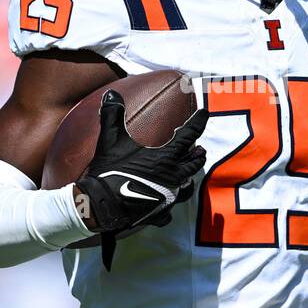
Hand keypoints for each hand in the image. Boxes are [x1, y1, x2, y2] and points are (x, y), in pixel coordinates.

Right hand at [75, 90, 207, 255]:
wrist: (102, 205)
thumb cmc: (109, 172)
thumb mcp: (110, 140)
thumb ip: (113, 116)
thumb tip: (111, 93)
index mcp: (165, 157)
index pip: (188, 135)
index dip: (198, 122)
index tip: (204, 113)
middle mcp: (172, 176)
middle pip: (193, 163)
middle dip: (198, 154)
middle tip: (200, 149)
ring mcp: (168, 197)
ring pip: (187, 187)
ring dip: (189, 179)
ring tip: (189, 176)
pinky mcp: (159, 213)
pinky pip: (170, 211)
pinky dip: (170, 207)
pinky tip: (168, 206)